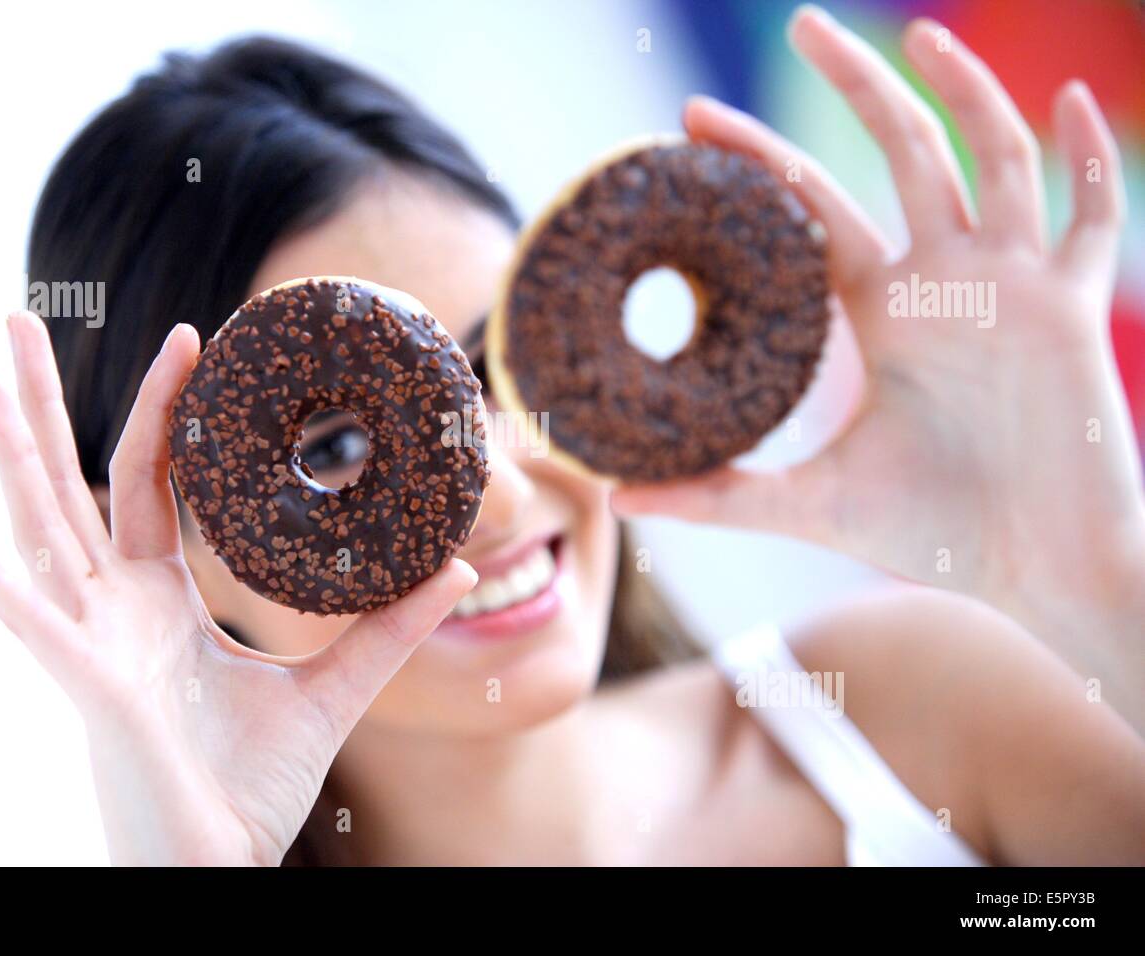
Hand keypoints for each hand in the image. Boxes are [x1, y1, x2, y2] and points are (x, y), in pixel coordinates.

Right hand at [0, 312, 476, 864]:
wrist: (220, 870)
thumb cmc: (249, 791)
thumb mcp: (329, 693)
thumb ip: (385, 631)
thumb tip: (459, 570)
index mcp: (161, 604)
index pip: (151, 486)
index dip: (161, 415)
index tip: (189, 343)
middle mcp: (115, 610)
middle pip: (76, 482)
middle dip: (43, 403)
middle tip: (16, 320)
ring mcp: (93, 642)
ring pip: (42, 526)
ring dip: (7, 450)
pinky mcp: (89, 688)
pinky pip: (32, 625)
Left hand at [614, 8, 1144, 621]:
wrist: (1033, 572)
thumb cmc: (930, 535)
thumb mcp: (811, 503)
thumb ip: (720, 496)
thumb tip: (615, 499)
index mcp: (881, 311)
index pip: (815, 210)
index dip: (762, 162)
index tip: (697, 120)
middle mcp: (944, 283)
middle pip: (901, 152)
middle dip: (855, 86)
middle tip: (800, 24)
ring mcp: (1012, 287)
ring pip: (993, 158)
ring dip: (966, 91)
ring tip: (916, 33)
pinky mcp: (1074, 309)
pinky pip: (1094, 216)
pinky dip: (1091, 157)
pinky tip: (1072, 96)